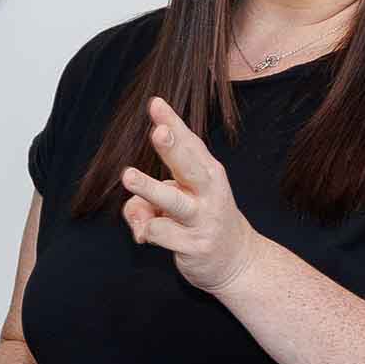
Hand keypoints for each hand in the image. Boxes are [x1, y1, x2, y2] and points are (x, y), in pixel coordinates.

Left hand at [119, 98, 266, 295]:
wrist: (236, 260)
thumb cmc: (200, 219)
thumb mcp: (178, 201)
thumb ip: (149, 198)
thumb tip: (133, 208)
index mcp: (207, 172)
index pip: (189, 143)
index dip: (172, 122)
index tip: (155, 103)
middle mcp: (208, 191)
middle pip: (188, 165)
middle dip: (172, 147)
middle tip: (157, 131)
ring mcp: (202, 219)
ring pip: (170, 200)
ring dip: (148, 188)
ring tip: (128, 175)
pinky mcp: (194, 245)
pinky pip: (158, 232)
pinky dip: (144, 231)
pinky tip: (147, 236)